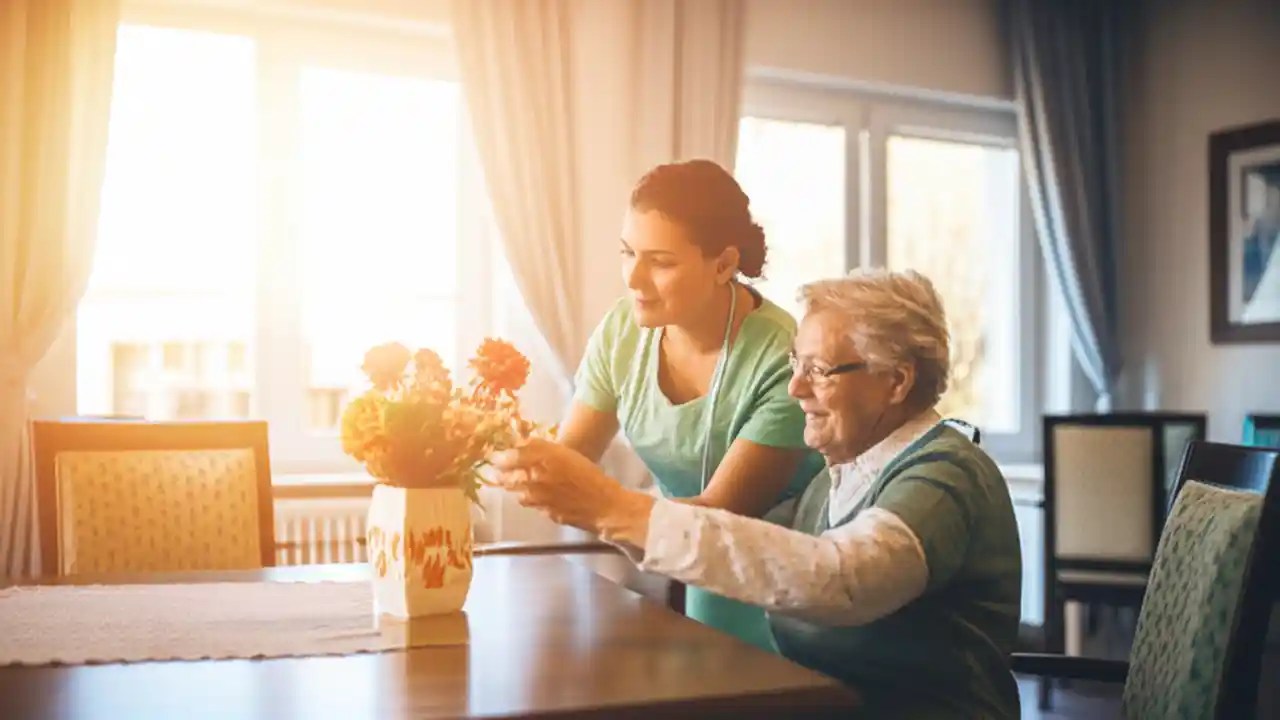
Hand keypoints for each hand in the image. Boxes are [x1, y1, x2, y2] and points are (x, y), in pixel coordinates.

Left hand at [489, 439, 653, 543]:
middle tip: (496, 471)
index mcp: (541, 460)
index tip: (494, 455)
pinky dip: (530, 499)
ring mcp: (538, 499)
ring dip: (513, 487)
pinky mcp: (545, 513)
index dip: (498, 456)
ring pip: (516, 493)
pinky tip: (536, 495)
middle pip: (506, 477)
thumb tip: (519, 444)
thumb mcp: (565, 452)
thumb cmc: (589, 474)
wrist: (603, 504)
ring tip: (512, 483)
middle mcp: (534, 480)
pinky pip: (531, 504)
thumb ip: (540, 448)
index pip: (508, 457)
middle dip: (499, 474)